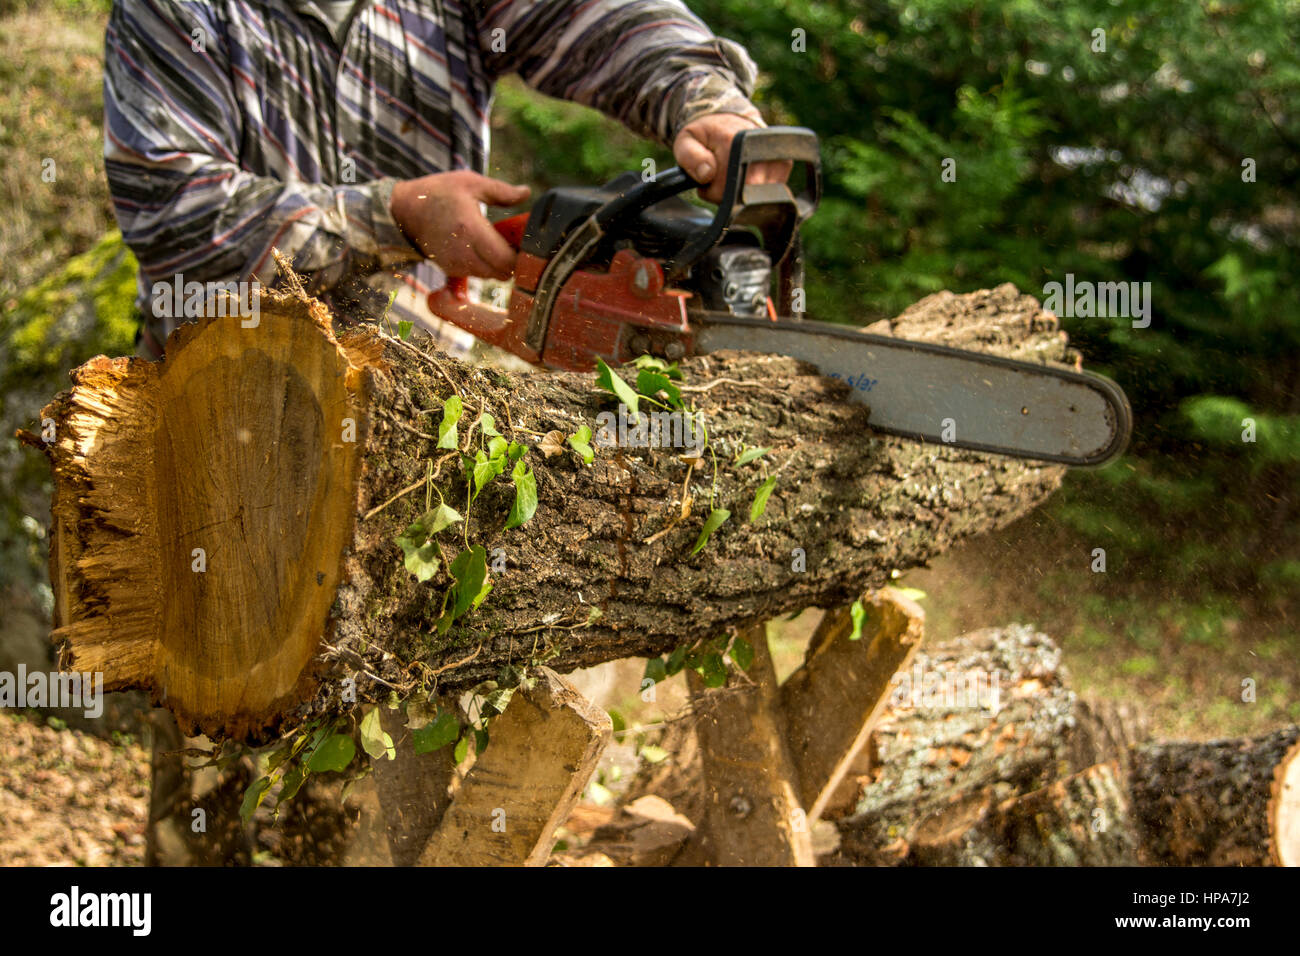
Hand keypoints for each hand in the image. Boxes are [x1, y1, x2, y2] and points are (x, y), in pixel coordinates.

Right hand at [390, 171, 530, 279]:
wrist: (404, 211)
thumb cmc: (439, 193)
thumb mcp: (470, 183)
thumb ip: (501, 191)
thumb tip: (527, 192)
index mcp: (470, 229)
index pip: (506, 259)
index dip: (521, 255)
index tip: (524, 240)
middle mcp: (463, 252)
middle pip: (502, 273)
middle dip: (513, 261)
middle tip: (514, 242)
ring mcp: (455, 264)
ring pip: (491, 275)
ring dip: (498, 264)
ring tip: (496, 242)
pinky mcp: (450, 269)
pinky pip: (477, 274)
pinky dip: (484, 265)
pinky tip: (481, 247)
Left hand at [672, 113, 790, 203]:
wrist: (730, 120)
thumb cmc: (706, 135)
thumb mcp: (686, 141)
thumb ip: (690, 157)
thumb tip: (707, 174)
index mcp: (735, 142)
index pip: (722, 191)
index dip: (711, 190)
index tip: (708, 176)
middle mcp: (761, 151)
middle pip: (740, 199)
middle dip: (725, 194)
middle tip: (719, 174)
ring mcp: (775, 159)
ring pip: (754, 201)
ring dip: (739, 194)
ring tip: (732, 173)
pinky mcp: (784, 166)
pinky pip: (765, 196)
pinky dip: (753, 191)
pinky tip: (747, 174)